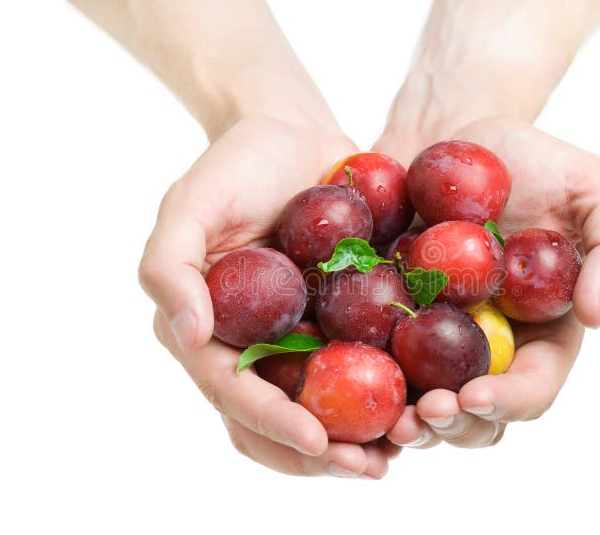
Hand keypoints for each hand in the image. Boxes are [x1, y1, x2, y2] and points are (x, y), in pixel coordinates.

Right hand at [139, 115, 400, 476]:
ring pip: (329, 404)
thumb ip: (169, 267)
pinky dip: (394, 388)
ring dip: (363, 436)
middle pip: (283, 418)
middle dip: (322, 453)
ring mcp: (304, 335)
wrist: (292, 132)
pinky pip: (368, 361)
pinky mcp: (345, 316)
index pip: (235, 394)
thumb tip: (190, 334)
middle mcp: (257, 347)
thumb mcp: (188, 205)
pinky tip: (429, 399)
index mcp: (213, 334)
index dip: (272, 422)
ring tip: (405, 448)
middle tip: (369, 467)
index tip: (317, 442)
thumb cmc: (234, 165)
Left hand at [377, 116, 599, 447]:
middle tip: (424, 415)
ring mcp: (432, 336)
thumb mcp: (597, 188)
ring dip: (407, 423)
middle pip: (475, 413)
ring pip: (421, 403)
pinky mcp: (385, 316)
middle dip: (453, 426)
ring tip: (389, 416)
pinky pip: (372, 361)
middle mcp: (486, 345)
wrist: (452, 130)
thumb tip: (598, 315)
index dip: (510, 401)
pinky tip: (345, 376)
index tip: (474, 395)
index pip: (534, 386)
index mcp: (541, 331)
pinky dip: (362, 379)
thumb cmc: (531, 158)